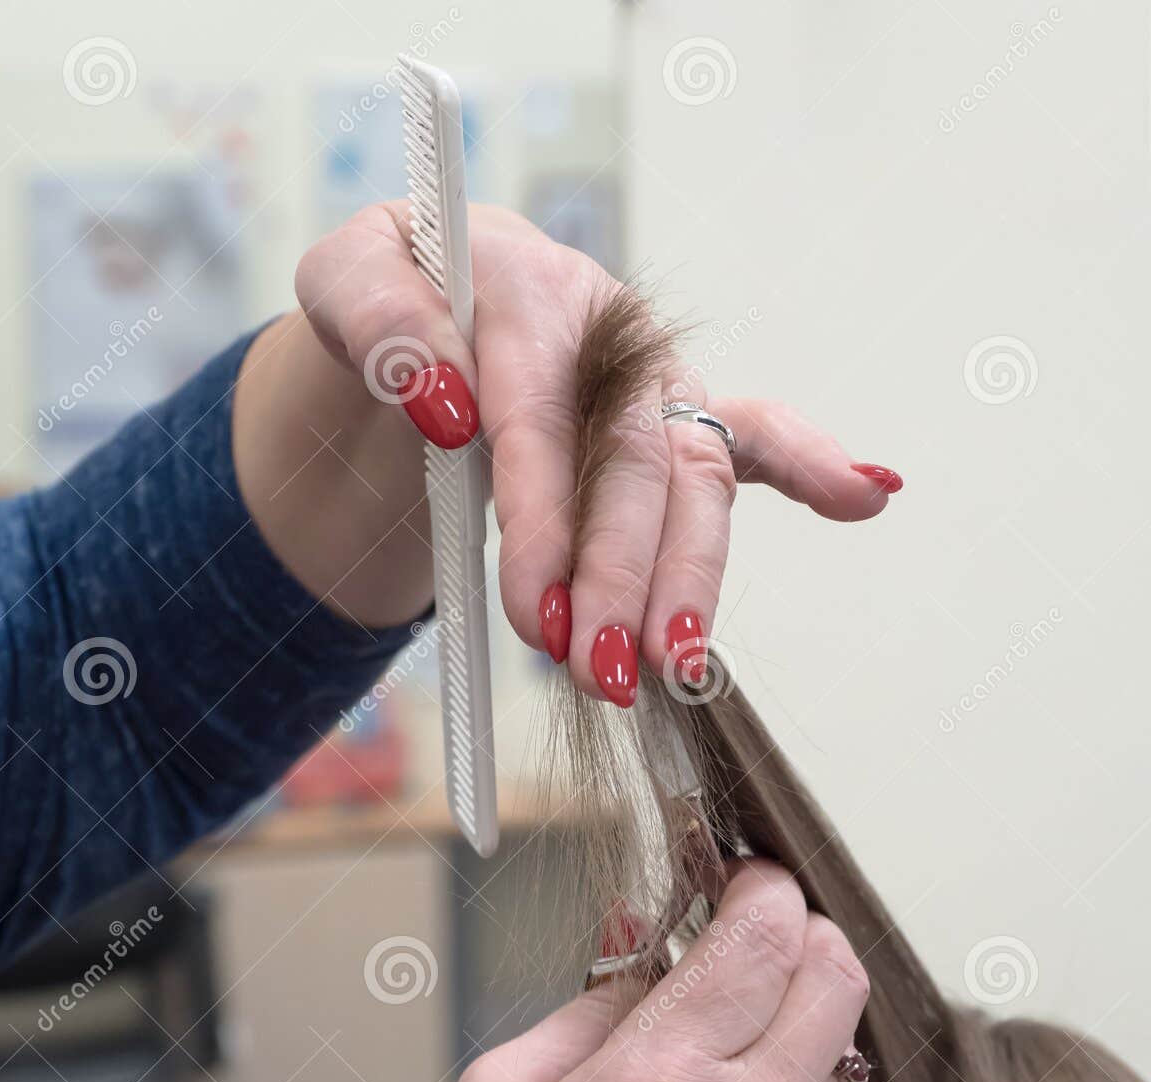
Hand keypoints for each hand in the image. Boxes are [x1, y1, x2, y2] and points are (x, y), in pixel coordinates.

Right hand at [252, 861, 877, 1081]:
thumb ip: (591, 995)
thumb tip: (649, 927)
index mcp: (654, 1079)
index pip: (764, 933)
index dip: (760, 885)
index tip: (738, 880)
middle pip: (837, 973)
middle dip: (798, 934)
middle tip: (749, 940)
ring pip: (851, 1047)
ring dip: (804, 1017)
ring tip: (734, 1038)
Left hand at [288, 204, 900, 692]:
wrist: (428, 315)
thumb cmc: (392, 309)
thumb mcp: (344, 285)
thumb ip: (376, 323)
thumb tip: (442, 399)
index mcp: (528, 289)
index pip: (541, 410)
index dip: (543, 509)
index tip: (534, 602)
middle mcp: (612, 336)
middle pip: (631, 461)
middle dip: (616, 573)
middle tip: (591, 666)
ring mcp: (656, 380)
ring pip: (691, 483)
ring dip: (689, 580)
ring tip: (675, 666)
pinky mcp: (681, 418)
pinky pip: (756, 439)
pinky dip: (811, 466)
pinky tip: (867, 498)